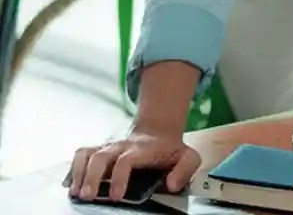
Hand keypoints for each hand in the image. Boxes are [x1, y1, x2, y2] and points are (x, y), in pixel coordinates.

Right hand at [65, 125, 199, 201]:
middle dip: (91, 176)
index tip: (115, 197)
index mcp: (142, 150)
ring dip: (78, 172)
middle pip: (100, 156)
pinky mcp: (99, 150)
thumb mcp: (188, 157)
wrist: (159, 131)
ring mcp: (109, 147)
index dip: (118, 178)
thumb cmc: (171, 150)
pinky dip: (72, 168)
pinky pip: (81, 154)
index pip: (126, 161)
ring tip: (74, 192)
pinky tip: (68, 184)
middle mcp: (121, 146)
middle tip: (87, 196)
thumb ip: (185, 170)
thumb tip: (172, 185)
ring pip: (87, 153)